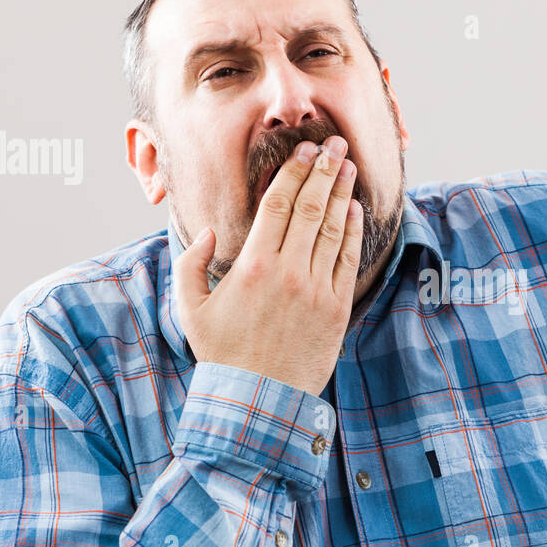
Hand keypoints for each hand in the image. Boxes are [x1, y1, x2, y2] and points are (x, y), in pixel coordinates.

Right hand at [174, 135, 362, 394]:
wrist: (258, 401)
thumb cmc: (223, 355)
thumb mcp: (191, 309)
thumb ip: (191, 264)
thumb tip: (207, 233)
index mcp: (252, 266)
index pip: (279, 205)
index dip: (294, 173)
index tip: (306, 151)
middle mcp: (288, 271)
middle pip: (312, 208)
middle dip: (325, 171)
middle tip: (336, 145)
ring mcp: (316, 289)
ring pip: (334, 229)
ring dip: (343, 193)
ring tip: (349, 166)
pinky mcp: (336, 308)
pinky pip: (347, 259)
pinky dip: (353, 230)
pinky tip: (355, 208)